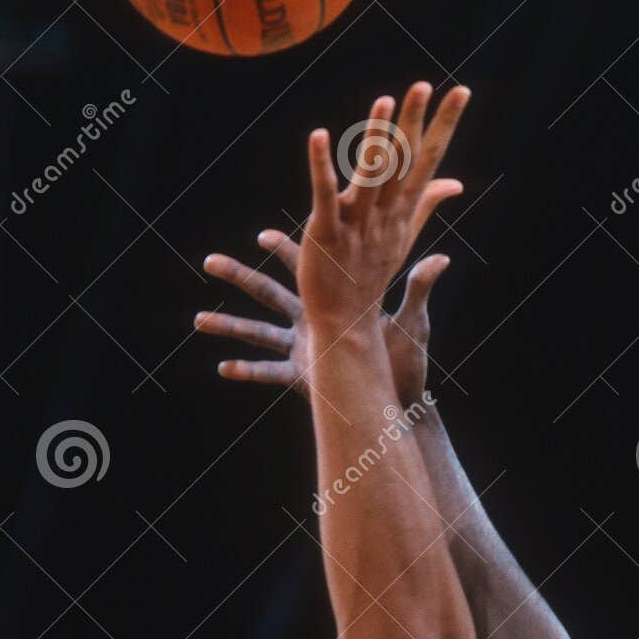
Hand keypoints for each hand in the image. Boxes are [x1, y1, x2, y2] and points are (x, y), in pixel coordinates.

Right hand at [196, 232, 448, 404]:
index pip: (305, 266)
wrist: (401, 404)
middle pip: (268, 292)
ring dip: (228, 325)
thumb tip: (441, 256)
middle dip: (239, 276)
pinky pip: (268, 372)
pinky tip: (222, 368)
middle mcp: (313, 321)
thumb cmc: (407, 364)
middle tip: (208, 261)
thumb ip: (417, 289)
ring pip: (258, 331)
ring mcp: (304, 349)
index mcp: (334, 302)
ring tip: (197, 320)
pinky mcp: (302, 377)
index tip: (261, 235)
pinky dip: (246, 370)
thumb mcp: (410, 322)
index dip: (283, 250)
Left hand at [299, 81, 467, 339]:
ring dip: (377, 138)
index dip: (443, 125)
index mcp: (402, 213)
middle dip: (414, 122)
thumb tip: (456, 183)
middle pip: (403, 162)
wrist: (345, 324)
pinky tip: (319, 135)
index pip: (427, 161)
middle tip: (424, 84)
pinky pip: (326, 196)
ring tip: (385, 100)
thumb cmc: (370, 278)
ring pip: (371, 176)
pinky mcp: (327, 233)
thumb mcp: (403, 238)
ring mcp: (357, 225)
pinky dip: (322, 166)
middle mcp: (385, 216)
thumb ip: (425, 205)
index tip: (461, 91)